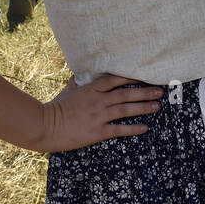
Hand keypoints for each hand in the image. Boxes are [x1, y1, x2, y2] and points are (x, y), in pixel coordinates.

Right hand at [37, 73, 162, 152]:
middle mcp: (97, 101)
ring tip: (157, 106)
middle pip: (125, 93)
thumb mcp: (68, 90)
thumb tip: (80, 72)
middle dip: (144, 92)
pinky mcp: (97, 132)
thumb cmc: (55, 107)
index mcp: (91, 89)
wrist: (44, 126)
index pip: (115, 79)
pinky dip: (133, 128)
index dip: (131, 77)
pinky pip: (119, 129)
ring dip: (143, 107)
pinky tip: (145, 128)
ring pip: (125, 109)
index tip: (145, 75)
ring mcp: (98, 116)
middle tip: (160, 91)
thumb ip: (78, 81)